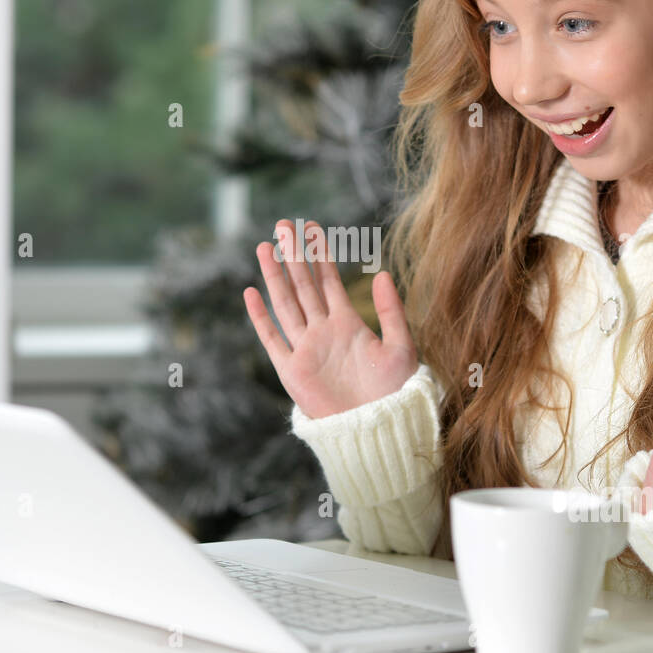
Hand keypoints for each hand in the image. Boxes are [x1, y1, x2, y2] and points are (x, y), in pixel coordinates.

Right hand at [243, 218, 418, 417]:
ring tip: (264, 247)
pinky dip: (260, 317)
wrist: (377, 428)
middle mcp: (324, 331)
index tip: (311, 227)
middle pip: (303, 285)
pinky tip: (251, 292)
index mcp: (349, 323)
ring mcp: (306, 349)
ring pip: (286, 303)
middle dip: (293, 254)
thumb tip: (381, 273)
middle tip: (283, 224)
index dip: (320, 254)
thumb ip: (391, 311)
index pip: (329, 280)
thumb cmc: (395, 392)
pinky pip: (272, 338)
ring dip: (274, 275)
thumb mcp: (401, 346)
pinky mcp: (292, 370)